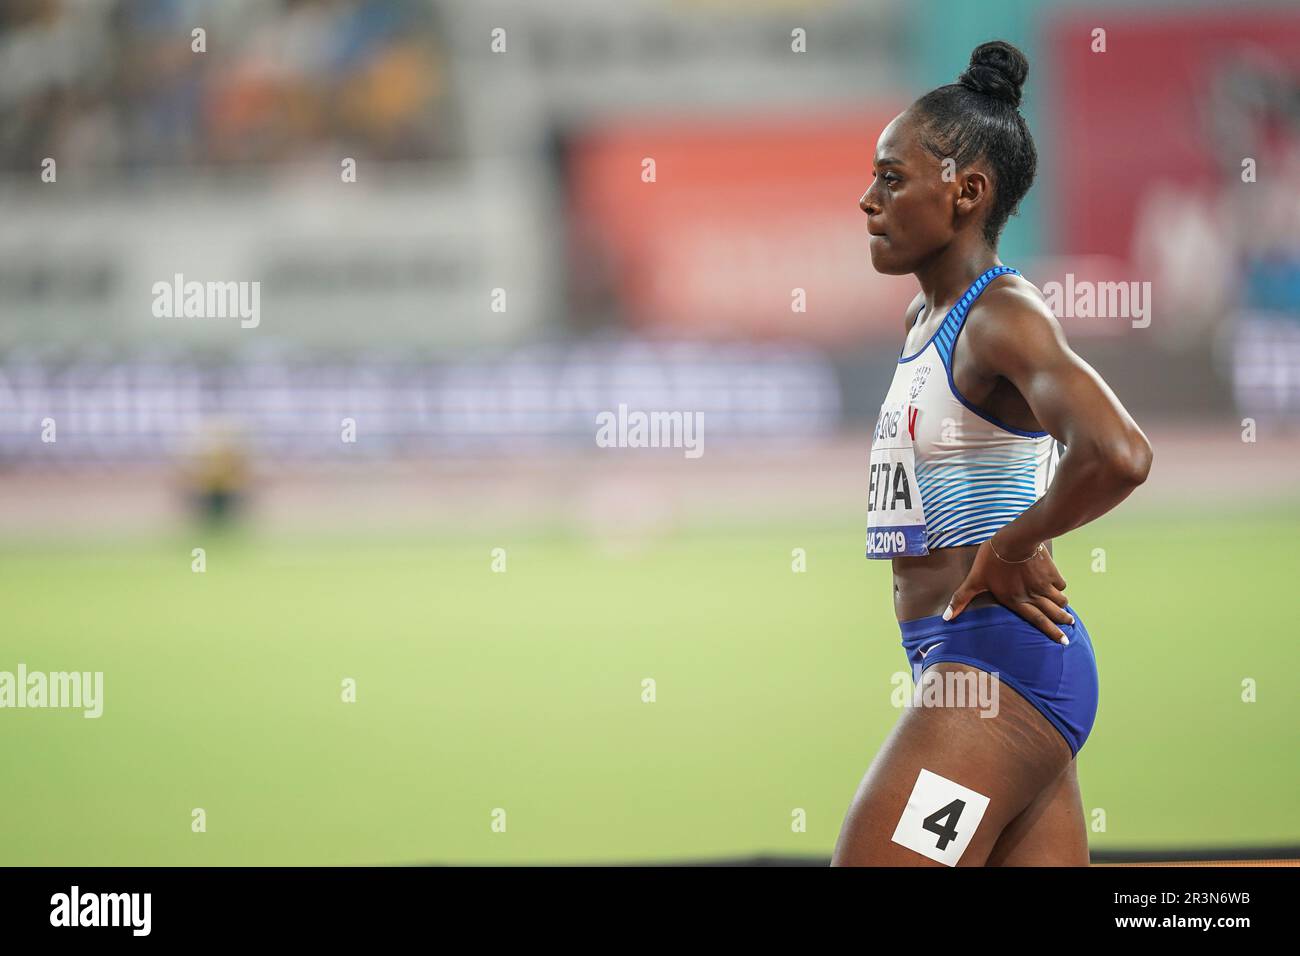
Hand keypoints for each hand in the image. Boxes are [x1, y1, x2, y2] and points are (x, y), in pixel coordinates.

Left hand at [943, 534, 1073, 642]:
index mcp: (1016, 601)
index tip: (1062, 641)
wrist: (1014, 540)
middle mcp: (1033, 596)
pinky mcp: (1052, 573)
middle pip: (1053, 613)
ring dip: (1062, 605)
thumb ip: (962, 599)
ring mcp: (1044, 585)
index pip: (1037, 621)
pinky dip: (1059, 587)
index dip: (1051, 632)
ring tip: (1064, 608)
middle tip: (1070, 625)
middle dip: (1062, 621)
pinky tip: (1057, 585)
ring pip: (1060, 600)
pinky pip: (1060, 584)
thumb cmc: (992, 560)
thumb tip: (947, 618)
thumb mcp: (975, 580)